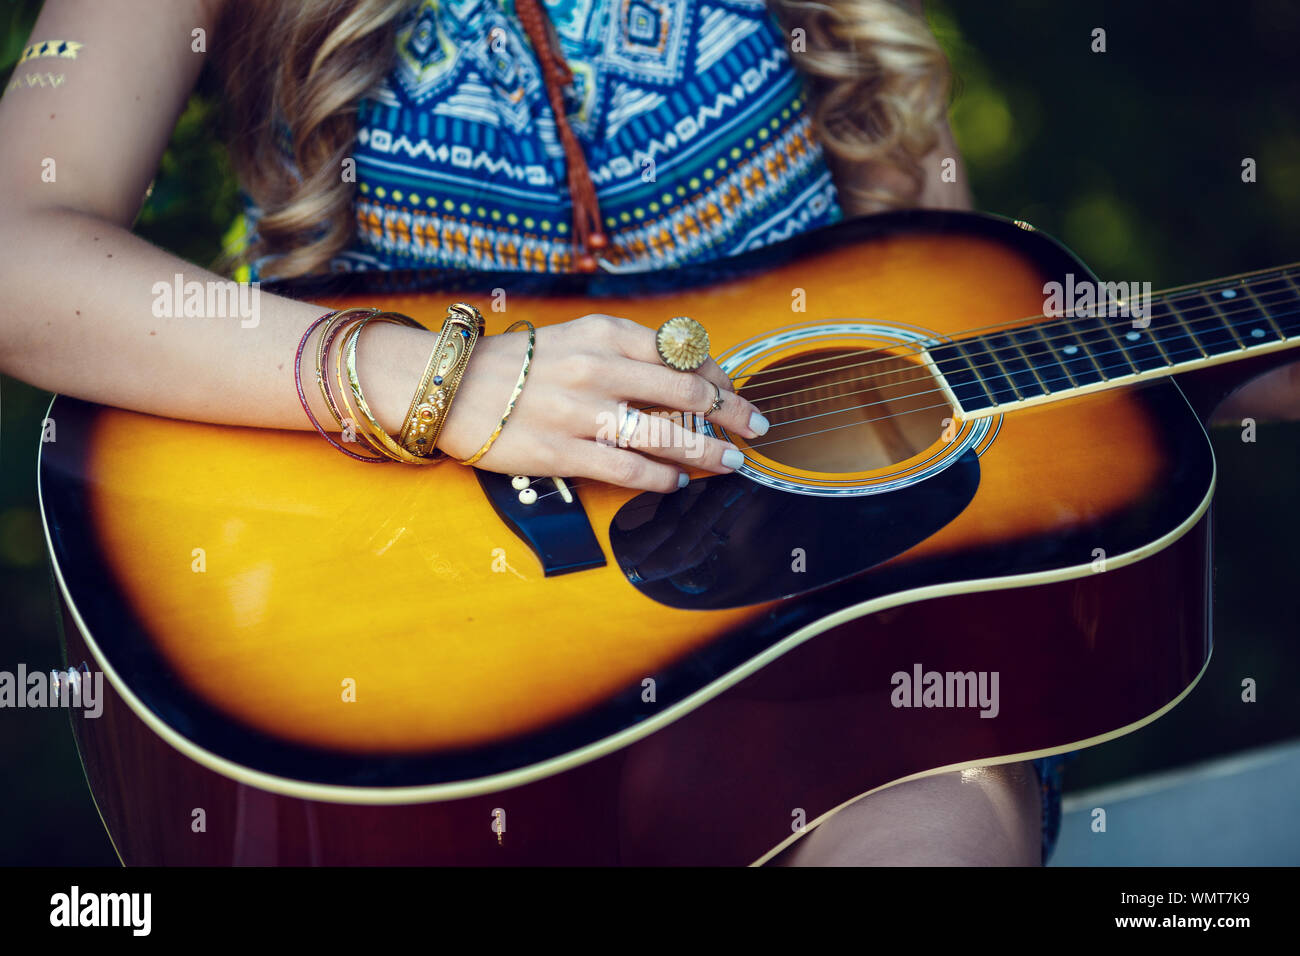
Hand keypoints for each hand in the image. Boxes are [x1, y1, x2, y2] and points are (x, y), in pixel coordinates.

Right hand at [436, 314, 770, 490]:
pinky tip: (677, 483)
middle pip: (689, 394)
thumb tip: (686, 374)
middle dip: (733, 414)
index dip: (721, 376)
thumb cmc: (517, 366)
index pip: (684, 352)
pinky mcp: (563, 453)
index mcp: (604, 334)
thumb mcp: (576, 338)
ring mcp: (581, 413)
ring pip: (668, 436)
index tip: (735, 392)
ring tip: (729, 463)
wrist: (450, 386)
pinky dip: (663, 479)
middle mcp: (598, 369)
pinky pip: (630, 471)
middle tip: (755, 428)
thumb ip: (627, 352)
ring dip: (708, 453)